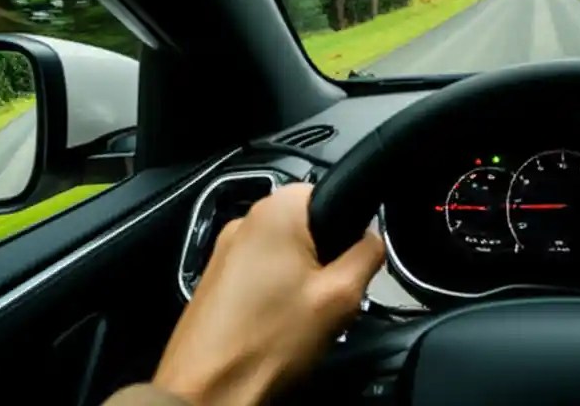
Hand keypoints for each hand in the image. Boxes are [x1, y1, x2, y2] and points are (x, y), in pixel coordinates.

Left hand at [153, 182, 384, 405]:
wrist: (206, 392)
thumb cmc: (267, 343)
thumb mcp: (340, 296)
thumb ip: (368, 255)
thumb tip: (373, 239)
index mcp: (276, 210)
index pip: (332, 192)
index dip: (350, 231)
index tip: (348, 266)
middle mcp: (246, 221)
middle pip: (310, 227)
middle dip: (326, 260)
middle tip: (327, 299)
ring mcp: (225, 251)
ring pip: (287, 255)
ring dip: (302, 282)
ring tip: (300, 320)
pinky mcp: (217, 280)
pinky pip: (263, 275)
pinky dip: (278, 296)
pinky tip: (278, 328)